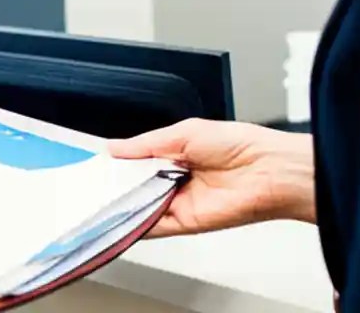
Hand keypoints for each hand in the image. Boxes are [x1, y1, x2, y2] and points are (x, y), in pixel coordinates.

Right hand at [110, 120, 314, 237]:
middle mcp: (175, 180)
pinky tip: (119, 215)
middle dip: (116, 184)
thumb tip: (114, 148)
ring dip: (122, 204)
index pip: (137, 162)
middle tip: (92, 181)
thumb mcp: (183, 132)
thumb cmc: (238, 144)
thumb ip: (146, 144)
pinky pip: (153, 226)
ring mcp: (178, 202)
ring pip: (141, 207)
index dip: (117, 163)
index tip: (96, 163)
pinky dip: (135, 224)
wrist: (267, 170)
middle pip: (136, 186)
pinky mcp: (184, 223)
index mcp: (175, 154)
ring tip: (100, 196)